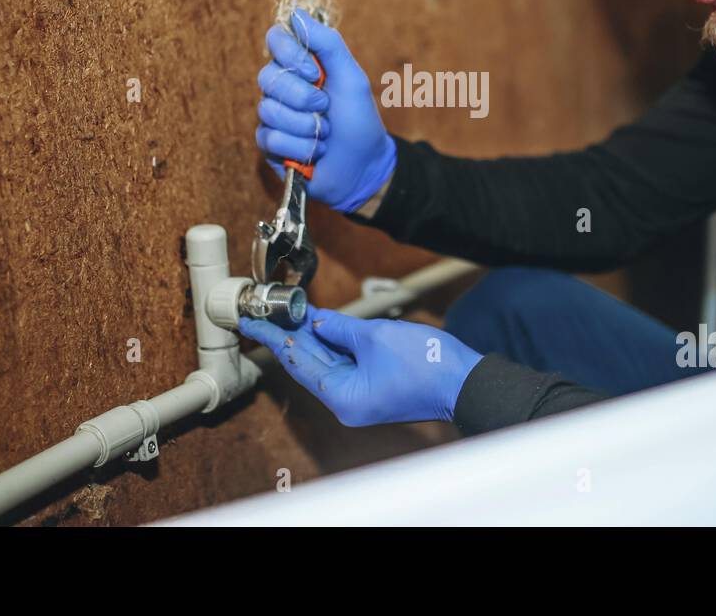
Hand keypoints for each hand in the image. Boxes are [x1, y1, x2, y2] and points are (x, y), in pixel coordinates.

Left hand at [239, 304, 484, 426]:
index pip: (297, 363)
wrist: (463, 381)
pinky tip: (320, 324)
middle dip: (289, 336)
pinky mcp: (373, 388)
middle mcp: (347, 402)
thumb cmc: (425, 364)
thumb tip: (317, 322)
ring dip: (310, 338)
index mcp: (342, 397)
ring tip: (288, 313)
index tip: (251, 323)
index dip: (274, 338)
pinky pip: (344, 364)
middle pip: (308, 364)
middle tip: (266, 312)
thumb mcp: (375, 338)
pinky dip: (333, 344)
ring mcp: (360, 396)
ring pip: (326, 363)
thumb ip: (340, 328)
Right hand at [256, 8, 396, 213]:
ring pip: (269, 111)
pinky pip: (270, 138)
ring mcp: (273, 115)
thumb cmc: (359, 120)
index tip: (315, 71)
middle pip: (267, 77)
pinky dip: (301, 146)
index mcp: (301, 65)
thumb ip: (329, 44)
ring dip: (306, 126)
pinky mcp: (270, 144)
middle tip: (325, 107)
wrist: (363, 166)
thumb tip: (296, 12)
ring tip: (324, 133)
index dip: (290, 54)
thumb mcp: (351, 78)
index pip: (275, 40)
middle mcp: (282, 87)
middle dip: (303, 97)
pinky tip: (314, 151)